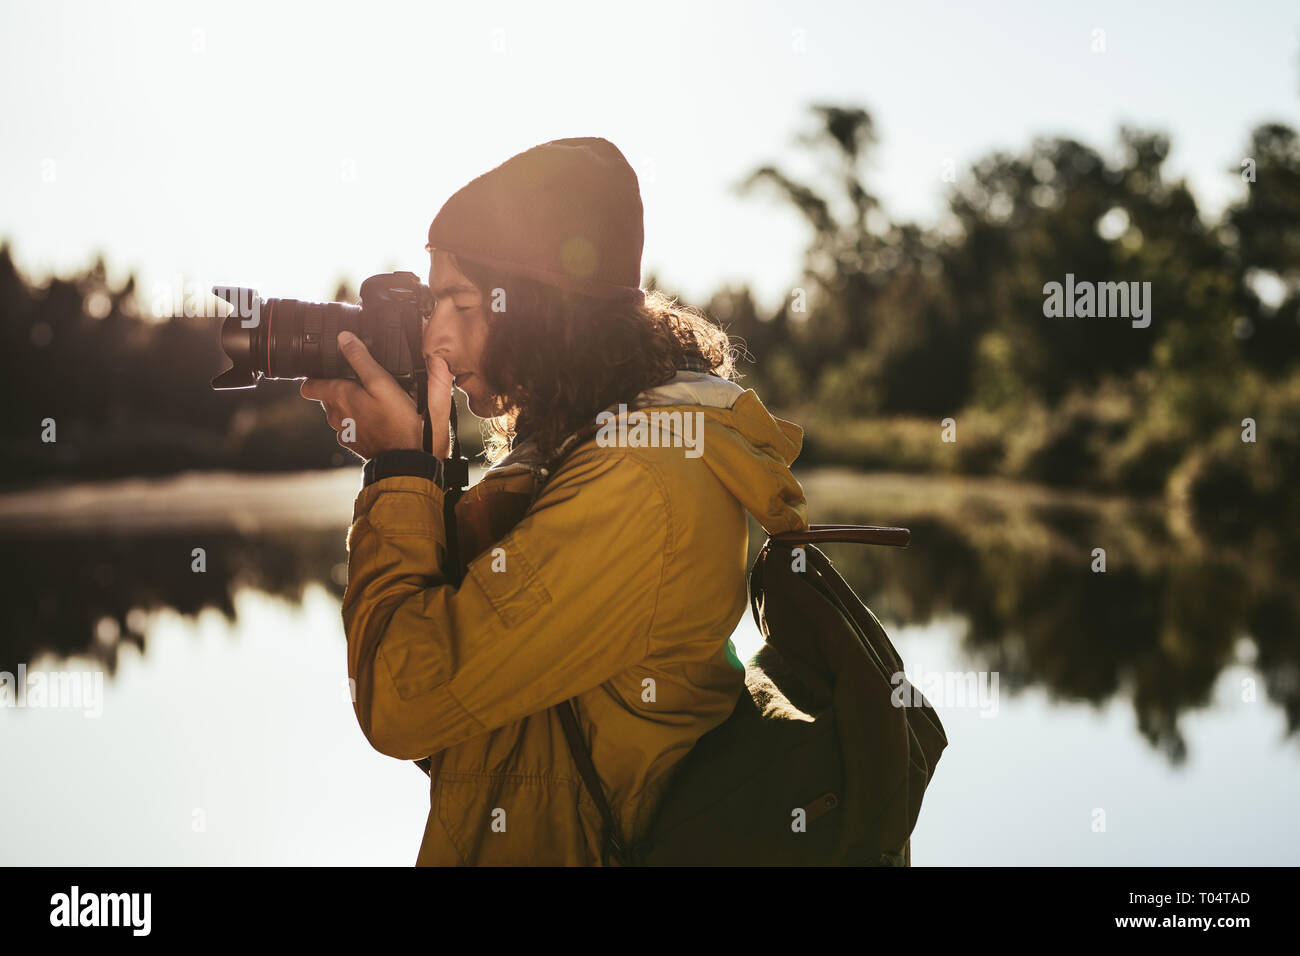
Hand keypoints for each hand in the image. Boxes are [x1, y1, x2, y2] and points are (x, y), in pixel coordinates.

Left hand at [300, 331, 452, 460]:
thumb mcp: (382, 383)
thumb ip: (361, 359)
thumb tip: (344, 337)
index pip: (309, 386)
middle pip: (328, 396)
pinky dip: (362, 419)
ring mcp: (344, 432)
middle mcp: (335, 416)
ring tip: (377, 400)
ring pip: (341, 411)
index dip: (316, 376)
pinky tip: (381, 418)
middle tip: (365, 382)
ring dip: (353, 404)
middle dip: (341, 387)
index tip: (329, 370)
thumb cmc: (398, 422)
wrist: (407, 460)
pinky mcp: (356, 443)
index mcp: (337, 397)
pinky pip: (353, 425)